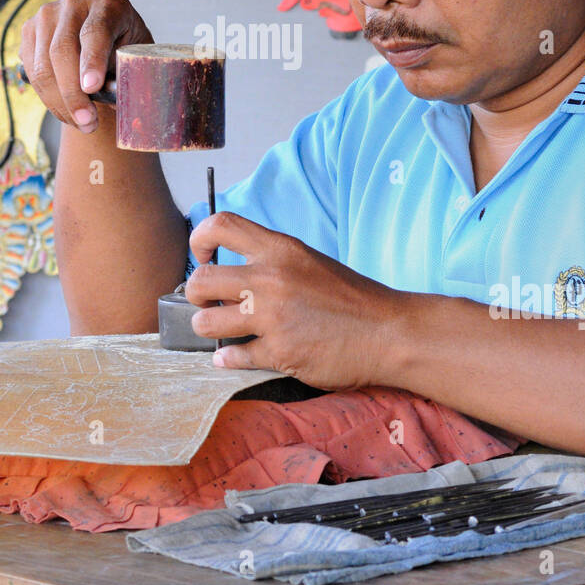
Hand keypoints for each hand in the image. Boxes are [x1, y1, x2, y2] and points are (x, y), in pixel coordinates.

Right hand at [20, 0, 151, 132]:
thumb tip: (121, 105)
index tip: (92, 87)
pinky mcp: (29, 31)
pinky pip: (31, 71)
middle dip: (73, 94)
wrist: (106, 35)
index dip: (92, 61)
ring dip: (60, 103)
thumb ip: (131, 74)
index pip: (95, 31)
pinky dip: (48, 98)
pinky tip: (67, 112)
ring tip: (81, 124)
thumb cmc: (126, 46)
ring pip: (43, 65)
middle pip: (63, 51)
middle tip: (88, 123)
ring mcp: (47, 14)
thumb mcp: (137, 55)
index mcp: (108, 3)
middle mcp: (74, 2)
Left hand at [185, 212, 399, 388]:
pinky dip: (230, 359)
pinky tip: (235, 357)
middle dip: (195, 294)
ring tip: (222, 330)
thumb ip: (271, 262)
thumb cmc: (351, 298)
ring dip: (207, 328)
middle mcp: (272, 279)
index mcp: (281, 249)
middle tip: (207, 302)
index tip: (202, 256)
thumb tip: (232, 274)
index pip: (221, 225)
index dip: (200, 239)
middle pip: (201, 280)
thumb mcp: (309, 262)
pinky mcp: (279, 352)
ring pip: (207, 322)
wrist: (388, 332)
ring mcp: (273, 317)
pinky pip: (234, 357)